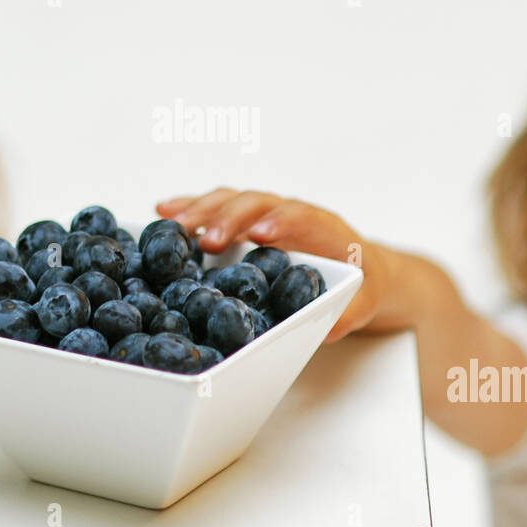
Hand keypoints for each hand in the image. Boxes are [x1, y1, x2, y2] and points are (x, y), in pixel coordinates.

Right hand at [155, 188, 391, 342]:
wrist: (359, 266)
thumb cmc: (361, 281)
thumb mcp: (364, 301)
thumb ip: (348, 311)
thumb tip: (331, 325)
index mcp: (319, 226)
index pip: (298, 215)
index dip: (278, 221)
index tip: (259, 234)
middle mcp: (287, 213)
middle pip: (256, 203)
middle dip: (230, 218)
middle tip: (205, 239)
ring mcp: (263, 215)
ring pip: (230, 201)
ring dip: (201, 210)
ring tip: (171, 223)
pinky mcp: (244, 225)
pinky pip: (216, 211)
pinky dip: (190, 209)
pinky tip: (163, 213)